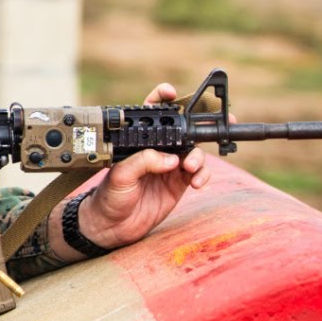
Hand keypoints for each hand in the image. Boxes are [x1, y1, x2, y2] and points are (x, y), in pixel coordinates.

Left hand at [50, 83, 211, 259]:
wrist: (110, 227)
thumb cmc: (108, 197)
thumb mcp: (121, 175)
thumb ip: (144, 162)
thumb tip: (170, 159)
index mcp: (138, 142)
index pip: (152, 114)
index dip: (163, 99)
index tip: (171, 94)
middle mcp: (156, 150)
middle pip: (182, 131)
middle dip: (200, 124)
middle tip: (213, 124)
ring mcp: (169, 166)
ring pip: (194, 152)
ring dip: (198, 157)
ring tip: (190, 167)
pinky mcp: (178, 184)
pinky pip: (198, 173)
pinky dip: (203, 175)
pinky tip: (196, 182)